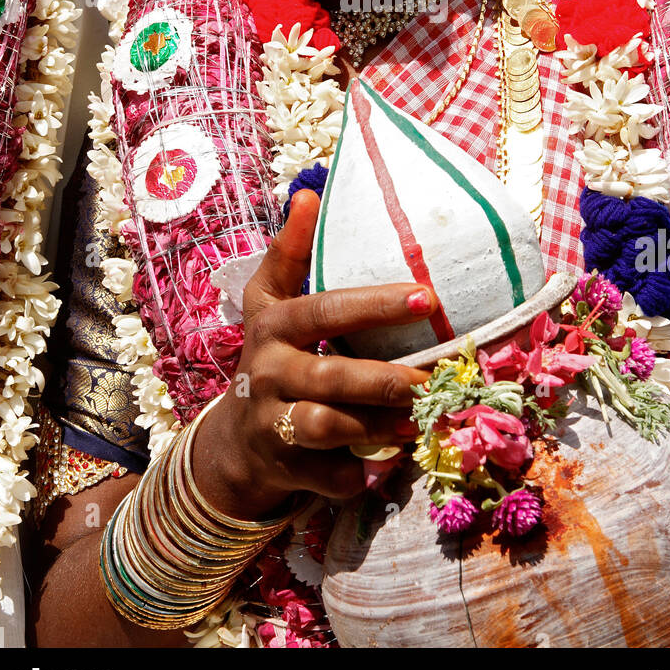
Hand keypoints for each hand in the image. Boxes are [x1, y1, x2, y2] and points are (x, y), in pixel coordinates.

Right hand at [192, 189, 432, 520]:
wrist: (236, 439)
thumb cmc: (273, 354)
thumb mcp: (269, 301)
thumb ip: (290, 252)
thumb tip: (309, 192)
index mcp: (273, 324)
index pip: (326, 308)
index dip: (375, 304)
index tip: (426, 295)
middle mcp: (269, 371)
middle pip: (332, 376)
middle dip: (385, 379)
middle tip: (433, 377)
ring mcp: (274, 423)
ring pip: (330, 428)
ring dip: (380, 426)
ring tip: (421, 418)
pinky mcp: (286, 468)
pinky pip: (329, 477)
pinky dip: (360, 476)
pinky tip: (390, 465)